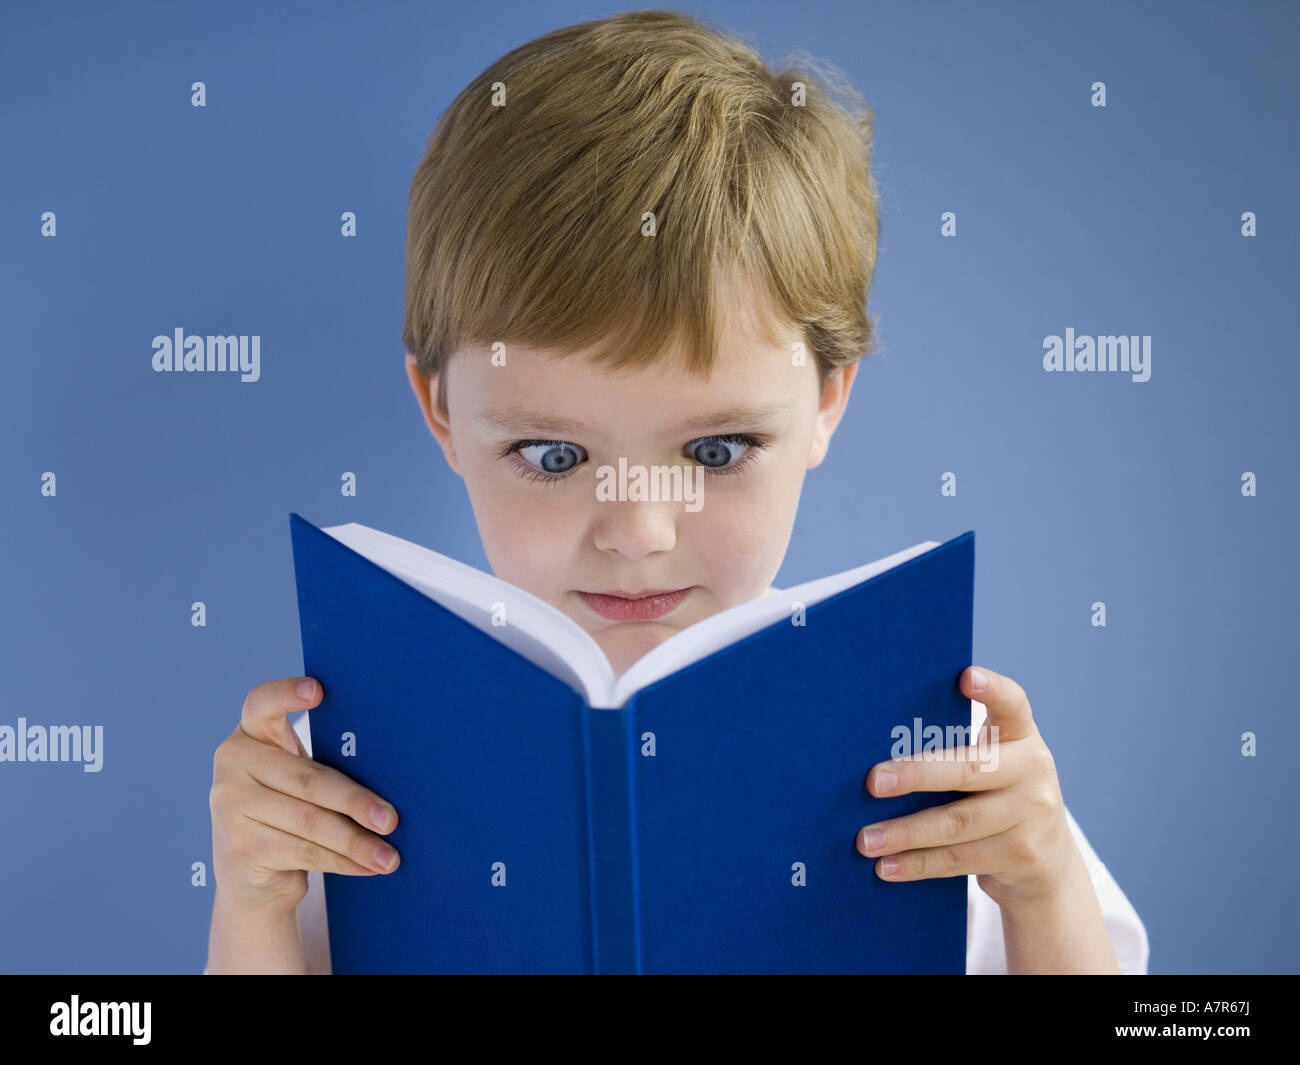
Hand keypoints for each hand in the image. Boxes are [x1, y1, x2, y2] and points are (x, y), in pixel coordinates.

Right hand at [209, 676, 402, 914]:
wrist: (251, 878)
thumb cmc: (288, 813)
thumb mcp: (296, 780)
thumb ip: (321, 764)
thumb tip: (392, 772)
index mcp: (250, 735)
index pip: (261, 704)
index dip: (287, 694)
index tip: (318, 690)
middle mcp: (233, 764)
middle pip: (307, 779)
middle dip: (355, 802)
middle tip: (391, 819)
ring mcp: (231, 807)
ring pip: (311, 822)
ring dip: (356, 842)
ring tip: (389, 856)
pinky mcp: (240, 848)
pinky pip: (306, 853)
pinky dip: (343, 861)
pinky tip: (368, 866)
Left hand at [855, 665, 1076, 908]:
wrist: (1048, 861)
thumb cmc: (997, 796)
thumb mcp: (994, 764)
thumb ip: (956, 748)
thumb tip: (875, 747)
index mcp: (1022, 737)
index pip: (1013, 705)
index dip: (992, 689)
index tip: (965, 676)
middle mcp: (1033, 770)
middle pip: (968, 770)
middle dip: (915, 776)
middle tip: (872, 781)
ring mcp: (1031, 816)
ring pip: (956, 823)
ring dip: (905, 832)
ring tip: (865, 838)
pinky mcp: (1021, 856)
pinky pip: (958, 860)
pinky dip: (917, 864)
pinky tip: (886, 867)